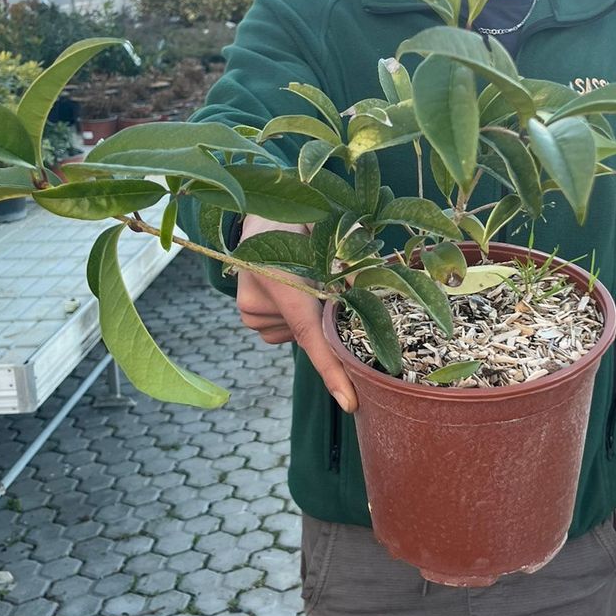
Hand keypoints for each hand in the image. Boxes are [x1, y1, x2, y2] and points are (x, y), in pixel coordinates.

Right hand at [235, 214, 356, 412]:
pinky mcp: (248, 315)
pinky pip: (283, 330)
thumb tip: (367, 293)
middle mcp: (259, 302)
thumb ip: (347, 263)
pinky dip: (294, 317)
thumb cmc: (298, 223)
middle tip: (325, 282)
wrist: (261, 213)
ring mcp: (250, 312)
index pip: (310, 335)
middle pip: (309, 334)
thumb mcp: (326, 235)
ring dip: (308, 314)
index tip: (349, 402)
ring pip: (297, 333)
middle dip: (325, 319)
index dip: (332, 371)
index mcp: (278, 279)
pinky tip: (288, 289)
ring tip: (300, 277)